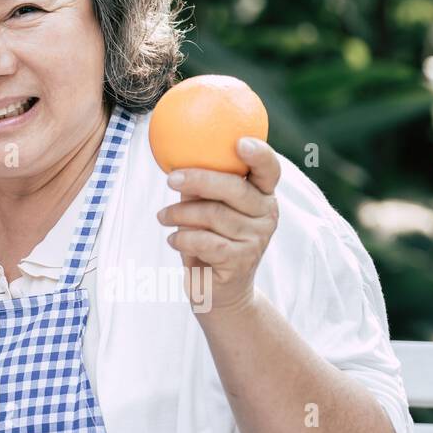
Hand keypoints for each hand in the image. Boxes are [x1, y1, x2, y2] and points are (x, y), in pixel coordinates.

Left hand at [155, 137, 280, 317]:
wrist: (218, 289)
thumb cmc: (210, 237)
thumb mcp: (206, 206)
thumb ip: (202, 183)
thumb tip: (176, 155)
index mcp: (262, 194)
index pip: (269, 170)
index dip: (259, 154)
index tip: (239, 142)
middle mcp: (267, 215)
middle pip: (234, 188)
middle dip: (198, 180)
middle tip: (170, 180)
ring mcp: (257, 239)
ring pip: (213, 215)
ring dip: (180, 214)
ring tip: (163, 217)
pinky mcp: (241, 261)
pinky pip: (206, 241)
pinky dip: (182, 238)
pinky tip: (173, 240)